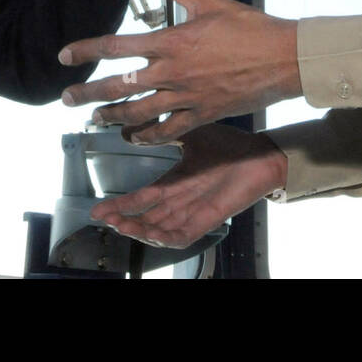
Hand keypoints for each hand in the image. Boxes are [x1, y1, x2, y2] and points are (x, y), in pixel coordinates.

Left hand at [58, 0, 301, 142]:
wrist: (285, 58)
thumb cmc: (249, 26)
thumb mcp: (207, 0)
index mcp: (171, 42)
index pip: (116, 46)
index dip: (86, 50)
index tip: (64, 55)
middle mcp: (173, 72)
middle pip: (118, 86)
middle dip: (87, 94)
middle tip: (66, 100)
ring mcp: (187, 97)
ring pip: (139, 113)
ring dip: (112, 117)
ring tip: (94, 120)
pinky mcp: (203, 115)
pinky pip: (169, 130)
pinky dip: (149, 135)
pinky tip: (135, 137)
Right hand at [91, 123, 287, 247]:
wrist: (262, 155)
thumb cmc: (232, 146)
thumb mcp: (191, 135)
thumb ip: (163, 131)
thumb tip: (136, 124)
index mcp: (176, 182)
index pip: (142, 197)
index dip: (121, 204)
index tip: (99, 207)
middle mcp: (182, 200)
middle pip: (146, 215)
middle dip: (122, 218)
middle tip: (101, 218)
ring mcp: (195, 211)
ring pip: (160, 228)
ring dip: (139, 229)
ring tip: (119, 224)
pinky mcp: (210, 218)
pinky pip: (184, 234)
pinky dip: (166, 237)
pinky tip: (150, 234)